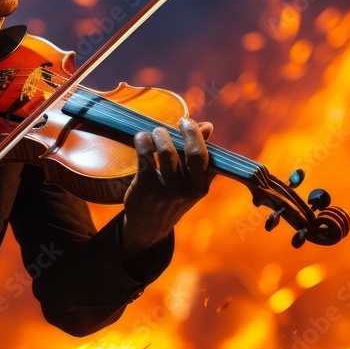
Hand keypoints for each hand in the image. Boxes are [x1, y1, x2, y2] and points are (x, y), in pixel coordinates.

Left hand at [121, 117, 214, 255]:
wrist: (149, 226)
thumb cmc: (171, 196)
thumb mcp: (190, 181)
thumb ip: (198, 154)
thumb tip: (207, 126)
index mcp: (201, 186)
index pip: (205, 155)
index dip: (196, 134)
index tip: (187, 122)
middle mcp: (187, 190)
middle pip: (192, 152)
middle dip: (186, 131)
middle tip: (178, 121)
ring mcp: (167, 190)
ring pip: (166, 151)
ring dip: (161, 134)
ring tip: (156, 132)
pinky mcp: (146, 187)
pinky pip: (146, 156)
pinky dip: (143, 141)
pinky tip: (142, 138)